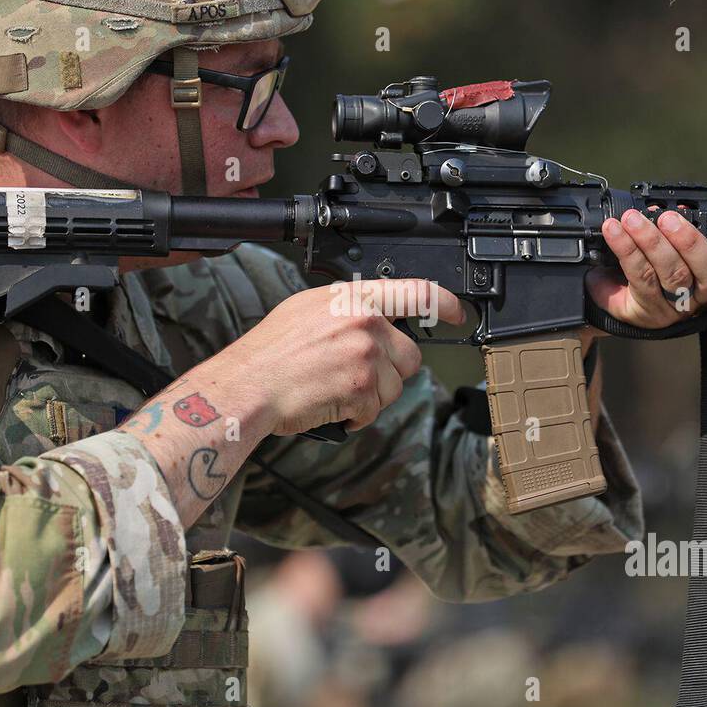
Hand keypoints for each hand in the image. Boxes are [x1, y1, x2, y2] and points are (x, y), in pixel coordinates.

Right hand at [221, 278, 463, 434]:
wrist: (248, 386)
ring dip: (371, 396)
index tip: (458, 313)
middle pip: (409, 355)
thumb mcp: (308, 309)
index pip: (415, 291)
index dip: (444, 303)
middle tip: (354, 375)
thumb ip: (347, 309)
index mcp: (351, 297)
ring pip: (394, 386)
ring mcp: (366, 354)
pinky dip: (356, 415)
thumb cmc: (269, 353)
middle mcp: (365, 322)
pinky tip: (331, 404)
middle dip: (389, 371)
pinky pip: (376, 409)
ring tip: (334, 388)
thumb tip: (375, 317)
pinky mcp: (364, 388)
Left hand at [586, 209, 706, 328]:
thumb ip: (678, 227)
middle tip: (667, 219)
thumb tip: (677, 207)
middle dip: (690, 243)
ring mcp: (674, 308)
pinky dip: (626, 249)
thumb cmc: (648, 265)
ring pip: (673, 275)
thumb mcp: (668, 244)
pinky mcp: (646, 312)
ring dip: (652, 241)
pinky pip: (640, 277)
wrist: (611, 294)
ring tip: (632, 220)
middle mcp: (700, 298)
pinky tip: (615, 231)